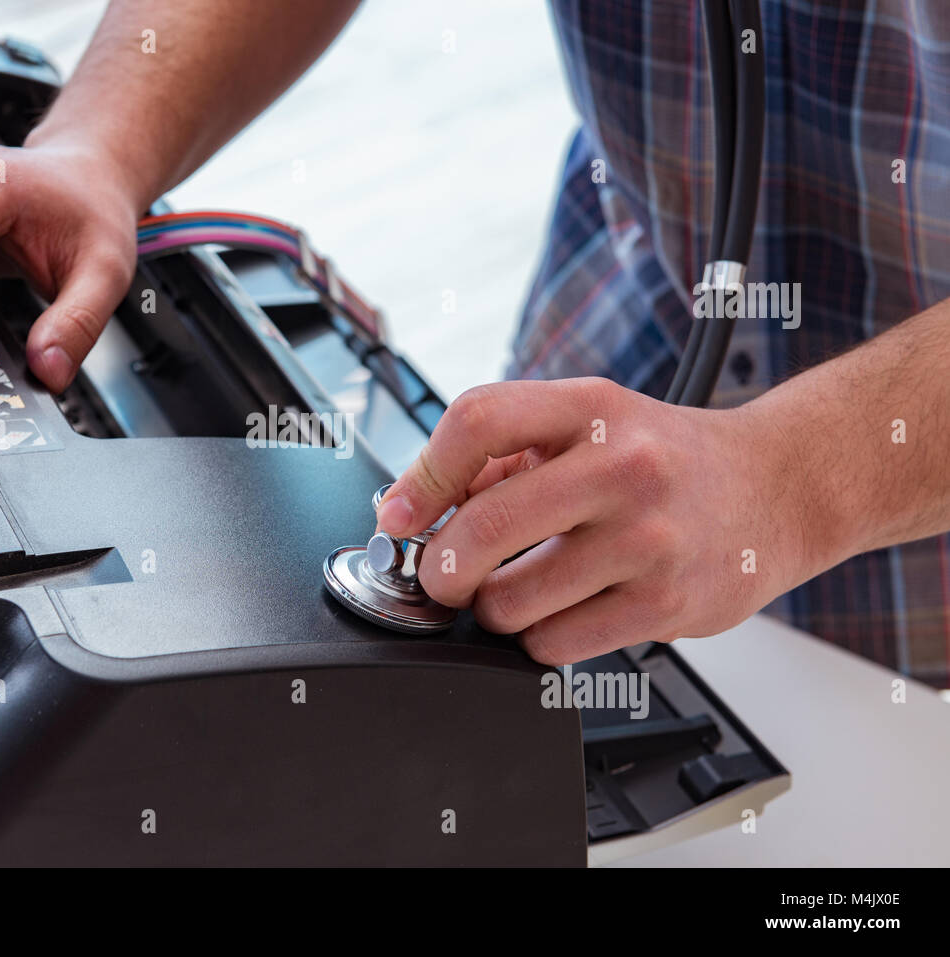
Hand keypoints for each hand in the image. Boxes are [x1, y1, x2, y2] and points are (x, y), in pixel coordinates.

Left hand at [375, 377, 838, 663]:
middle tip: (442, 576)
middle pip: (485, 525)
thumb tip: (417, 506)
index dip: (421, 475)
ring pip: (510, 601)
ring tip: (521, 588)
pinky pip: (554, 644)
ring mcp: (648, 540)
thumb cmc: (667, 459)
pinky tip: (564, 611)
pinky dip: (539, 638)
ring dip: (494, 608)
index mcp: (591, 407)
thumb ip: (506, 454)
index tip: (399, 514)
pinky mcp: (666, 606)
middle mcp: (623, 467)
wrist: (778, 489)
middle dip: (442, 566)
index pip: (477, 421)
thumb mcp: (591, 422)